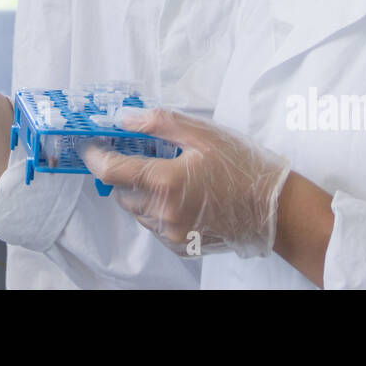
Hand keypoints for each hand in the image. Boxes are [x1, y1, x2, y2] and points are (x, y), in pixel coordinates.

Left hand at [82, 107, 291, 258]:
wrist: (275, 209)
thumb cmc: (242, 166)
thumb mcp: (203, 134)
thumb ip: (159, 124)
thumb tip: (125, 119)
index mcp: (165, 181)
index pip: (111, 171)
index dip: (94, 156)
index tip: (89, 145)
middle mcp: (163, 213)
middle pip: (122, 192)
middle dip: (125, 172)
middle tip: (144, 155)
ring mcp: (171, 234)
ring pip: (137, 211)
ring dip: (142, 192)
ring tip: (171, 175)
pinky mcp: (181, 246)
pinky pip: (154, 226)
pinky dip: (157, 209)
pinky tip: (181, 195)